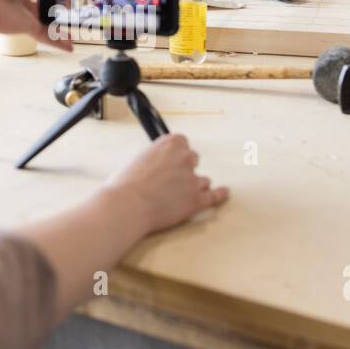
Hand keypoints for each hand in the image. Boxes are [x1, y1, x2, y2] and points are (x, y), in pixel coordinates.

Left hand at [0, 0, 70, 50]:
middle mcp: (23, 3)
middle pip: (44, 6)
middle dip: (58, 8)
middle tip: (75, 7)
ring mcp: (26, 17)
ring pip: (48, 23)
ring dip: (60, 28)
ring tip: (76, 29)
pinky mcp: (28, 28)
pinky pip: (47, 36)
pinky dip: (58, 43)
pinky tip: (70, 47)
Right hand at [102, 133, 228, 236]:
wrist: (128, 206)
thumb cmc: (125, 184)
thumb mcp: (137, 159)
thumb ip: (154, 158)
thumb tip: (158, 165)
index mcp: (171, 144)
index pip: (182, 142)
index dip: (175, 154)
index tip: (170, 161)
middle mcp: (186, 158)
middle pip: (193, 159)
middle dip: (184, 169)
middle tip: (170, 180)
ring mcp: (193, 179)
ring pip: (202, 180)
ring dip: (194, 186)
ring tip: (179, 195)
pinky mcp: (197, 200)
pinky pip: (214, 196)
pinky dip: (219, 194)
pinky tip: (224, 193)